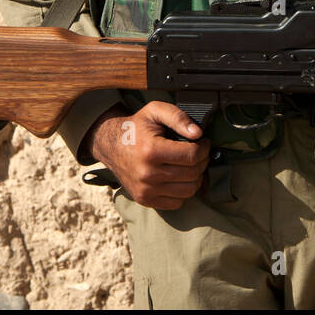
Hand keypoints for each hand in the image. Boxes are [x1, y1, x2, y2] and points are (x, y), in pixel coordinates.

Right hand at [86, 102, 211, 209]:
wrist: (111, 146)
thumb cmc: (136, 127)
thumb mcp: (155, 111)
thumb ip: (178, 117)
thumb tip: (198, 133)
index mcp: (151, 151)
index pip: (192, 156)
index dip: (204, 148)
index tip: (203, 142)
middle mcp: (147, 174)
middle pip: (192, 174)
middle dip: (202, 161)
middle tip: (199, 152)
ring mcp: (145, 190)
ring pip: (188, 191)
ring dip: (196, 177)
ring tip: (191, 165)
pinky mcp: (144, 200)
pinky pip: (176, 202)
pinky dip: (183, 191)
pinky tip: (180, 177)